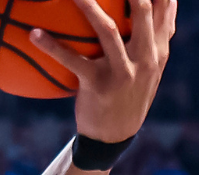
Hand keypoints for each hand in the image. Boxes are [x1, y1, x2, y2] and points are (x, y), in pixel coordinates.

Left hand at [30, 0, 177, 142]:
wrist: (115, 136)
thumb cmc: (128, 94)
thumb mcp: (149, 67)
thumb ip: (154, 36)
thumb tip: (162, 4)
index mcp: (158, 49)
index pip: (164, 8)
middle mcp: (145, 57)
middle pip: (142, 10)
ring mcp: (123, 71)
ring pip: (107, 29)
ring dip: (89, 5)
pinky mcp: (98, 85)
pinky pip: (72, 60)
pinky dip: (51, 46)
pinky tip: (33, 33)